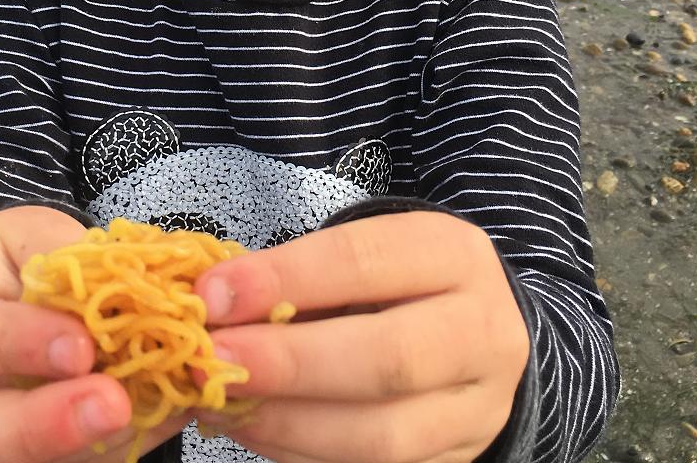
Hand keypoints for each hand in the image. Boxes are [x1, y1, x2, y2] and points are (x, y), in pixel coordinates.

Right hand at [0, 206, 188, 462]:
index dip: (12, 345)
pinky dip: (108, 449)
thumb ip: (59, 259)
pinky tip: (158, 416)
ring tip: (147, 410)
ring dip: (84, 446)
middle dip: (45, 427)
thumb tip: (124, 291)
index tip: (80, 346)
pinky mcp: (3, 460)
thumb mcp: (23, 233)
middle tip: (114, 405)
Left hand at [192, 212, 529, 462]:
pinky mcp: (461, 461)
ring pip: (385, 435)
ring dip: (289, 423)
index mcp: (452, 254)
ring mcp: (481, 408)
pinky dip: (303, 453)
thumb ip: (296, 279)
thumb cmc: (392, 280)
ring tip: (222, 404)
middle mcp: (484, 330)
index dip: (283, 280)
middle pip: (387, 357)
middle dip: (289, 363)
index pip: (363, 261)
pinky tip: (255, 430)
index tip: (212, 297)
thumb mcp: (359, 255)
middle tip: (213, 362)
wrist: (469, 330)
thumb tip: (215, 307)